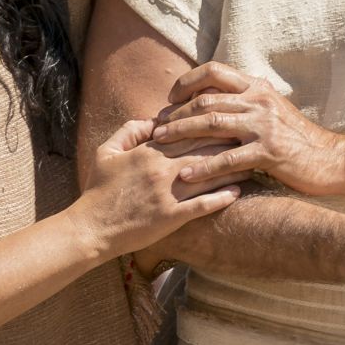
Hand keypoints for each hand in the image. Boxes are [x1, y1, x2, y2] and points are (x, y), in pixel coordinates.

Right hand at [72, 118, 240, 259]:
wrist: (91, 228)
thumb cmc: (98, 190)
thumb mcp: (106, 151)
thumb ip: (130, 131)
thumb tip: (155, 120)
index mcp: (148, 152)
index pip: (187, 131)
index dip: (210, 123)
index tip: (229, 116)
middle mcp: (162, 170)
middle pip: (204, 149)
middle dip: (229, 140)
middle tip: (249, 134)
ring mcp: (168, 194)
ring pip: (209, 175)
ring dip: (232, 168)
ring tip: (253, 162)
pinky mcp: (171, 218)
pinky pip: (202, 205)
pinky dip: (222, 197)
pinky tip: (238, 192)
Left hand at [150, 62, 344, 195]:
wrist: (332, 160)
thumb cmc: (299, 138)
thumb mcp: (274, 109)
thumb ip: (247, 101)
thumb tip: (215, 98)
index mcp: (258, 88)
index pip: (215, 70)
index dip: (188, 81)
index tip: (170, 97)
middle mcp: (259, 100)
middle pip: (206, 98)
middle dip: (177, 112)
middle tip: (156, 125)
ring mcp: (263, 125)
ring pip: (212, 122)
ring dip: (181, 132)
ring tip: (159, 142)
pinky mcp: (268, 152)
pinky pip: (227, 158)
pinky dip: (203, 166)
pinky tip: (185, 175)